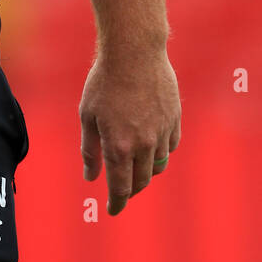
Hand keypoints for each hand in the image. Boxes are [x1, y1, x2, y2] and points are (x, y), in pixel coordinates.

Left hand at [79, 50, 180, 215]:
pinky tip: (151, 147)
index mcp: (119, 146)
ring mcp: (162, 132)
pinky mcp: (175, 119)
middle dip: (130, 191)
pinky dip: (160, 152)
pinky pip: (170, 146)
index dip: (116, 202)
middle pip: (141, 181)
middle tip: (120, 190)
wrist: (134, 51)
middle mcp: (144, 144)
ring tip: (134, 169)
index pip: (120, 187)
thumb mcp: (87, 114)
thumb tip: (90, 177)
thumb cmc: (103, 81)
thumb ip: (89, 149)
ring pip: (158, 166)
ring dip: (146, 173)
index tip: (111, 210)